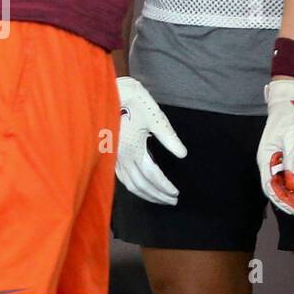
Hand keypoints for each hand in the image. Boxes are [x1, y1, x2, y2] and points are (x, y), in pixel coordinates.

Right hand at [115, 76, 186, 205]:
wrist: (111, 92)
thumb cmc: (135, 102)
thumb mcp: (156, 117)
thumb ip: (169, 138)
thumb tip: (183, 154)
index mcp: (134, 150)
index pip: (152, 176)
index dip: (164, 186)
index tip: (176, 193)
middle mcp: (122, 158)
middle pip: (141, 185)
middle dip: (157, 194)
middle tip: (172, 200)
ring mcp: (114, 158)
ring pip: (130, 184)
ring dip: (145, 194)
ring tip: (159, 198)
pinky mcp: (110, 155)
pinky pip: (122, 178)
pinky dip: (133, 187)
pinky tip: (140, 187)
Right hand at [257, 78, 293, 215]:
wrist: (288, 104)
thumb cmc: (288, 118)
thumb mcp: (292, 138)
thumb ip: (293, 160)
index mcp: (265, 159)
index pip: (271, 187)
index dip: (283, 201)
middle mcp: (269, 164)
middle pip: (278, 189)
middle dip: (292, 201)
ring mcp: (276, 162)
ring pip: (285, 185)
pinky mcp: (285, 160)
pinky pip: (291, 177)